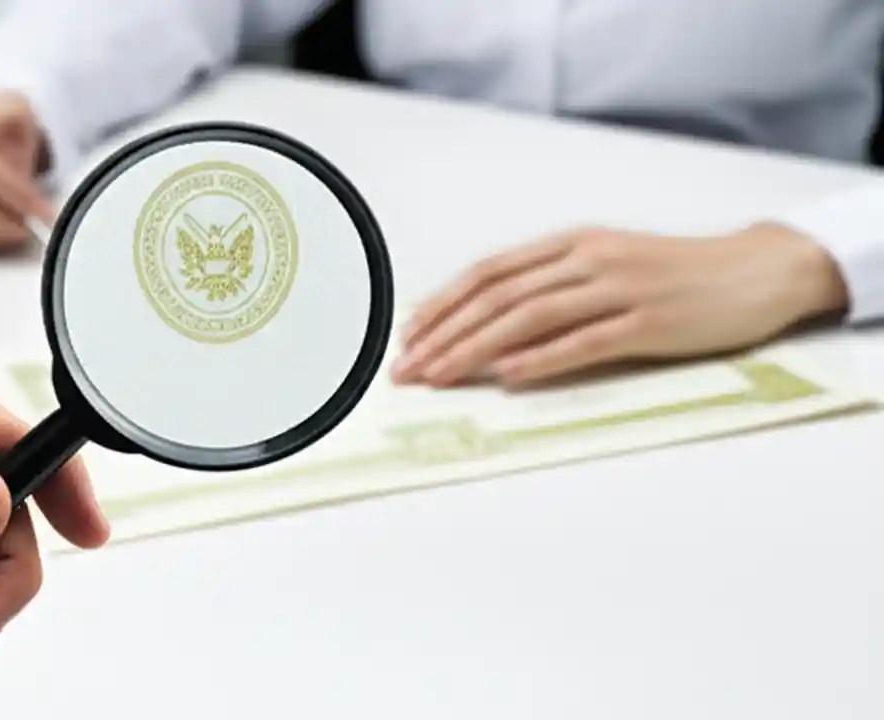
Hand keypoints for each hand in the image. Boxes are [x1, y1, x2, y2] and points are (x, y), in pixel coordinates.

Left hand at [393, 223, 847, 387]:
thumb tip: (491, 326)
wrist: (756, 271)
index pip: (488, 272)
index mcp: (572, 243)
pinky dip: (541, 360)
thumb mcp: (606, 265)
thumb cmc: (675, 273)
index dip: (442, 303)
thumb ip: (552, 287)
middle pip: (497, 297)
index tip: (407, 334)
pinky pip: (584, 342)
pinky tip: (507, 376)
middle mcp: (588, 259)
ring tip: (438, 376)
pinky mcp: (648, 323)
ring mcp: (619, 289)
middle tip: (407, 367)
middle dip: (443, 334)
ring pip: (529, 318)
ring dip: (475, 349)